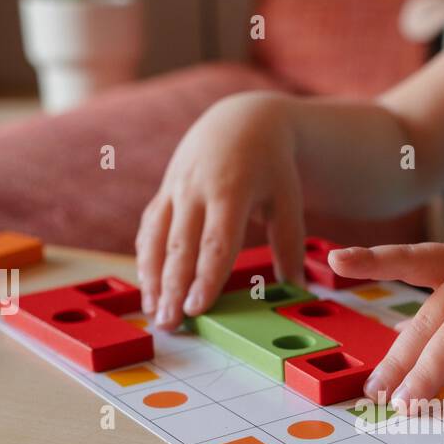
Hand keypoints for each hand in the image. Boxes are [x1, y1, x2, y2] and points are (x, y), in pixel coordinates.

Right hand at [136, 92, 306, 330]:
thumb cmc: (271, 165)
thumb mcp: (288, 198)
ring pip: (155, 237)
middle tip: (168, 324)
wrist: (241, 120)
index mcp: (231, 190)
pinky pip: (149, 227)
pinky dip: (145, 257)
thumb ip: (290, 243)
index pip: (215, 242)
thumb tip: (298, 287)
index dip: (204, 278)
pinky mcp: (164, 190)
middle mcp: (196, 188)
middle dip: (171, 288)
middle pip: (180, 246)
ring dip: (151, 278)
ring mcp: (175, 188)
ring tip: (153, 312)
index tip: (196, 309)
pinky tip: (146, 285)